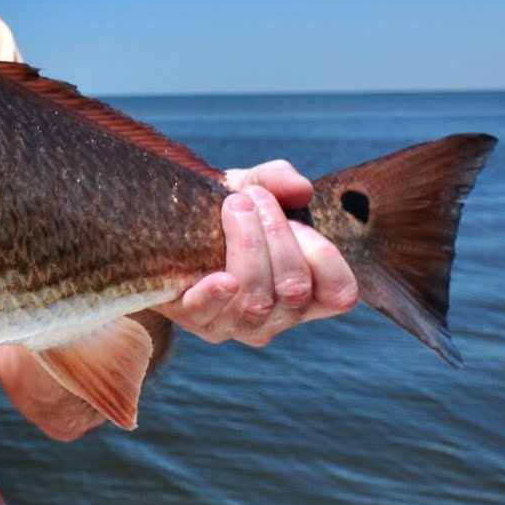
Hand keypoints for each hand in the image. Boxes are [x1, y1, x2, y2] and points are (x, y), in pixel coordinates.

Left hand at [157, 160, 357, 345]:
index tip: (296, 218)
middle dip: (276, 234)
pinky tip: (220, 278)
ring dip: (248, 245)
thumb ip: (277, 180)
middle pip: (294, 288)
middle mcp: (277, 315)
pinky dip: (216, 294)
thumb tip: (299, 187)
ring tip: (233, 207)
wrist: (166, 225)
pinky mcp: (194, 318)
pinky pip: (209, 314)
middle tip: (249, 200)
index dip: (325, 257)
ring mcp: (236, 323)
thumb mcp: (251, 188)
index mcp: (305, 291)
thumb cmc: (222, 212)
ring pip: (257, 299)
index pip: (339, 294)